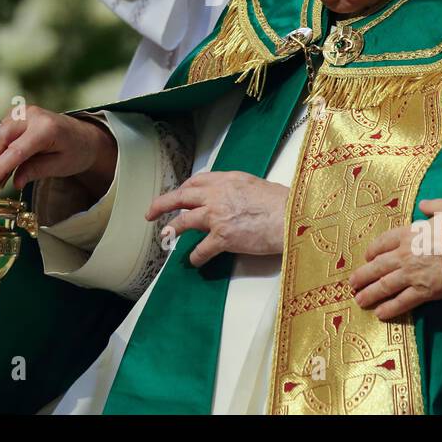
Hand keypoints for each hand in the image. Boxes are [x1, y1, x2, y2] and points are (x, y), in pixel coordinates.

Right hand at [0, 105, 115, 196]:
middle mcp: (32, 115)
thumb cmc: (75, 151)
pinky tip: (2, 163)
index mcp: (47, 128)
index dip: (0, 167)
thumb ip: (35, 171)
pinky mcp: (16, 114)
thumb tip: (14, 182)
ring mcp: (22, 112)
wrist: (83, 135)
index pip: (17, 150)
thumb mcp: (59, 166)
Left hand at [145, 170, 287, 265]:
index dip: (183, 190)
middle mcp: (216, 195)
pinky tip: (194, 261)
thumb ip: (236, 189)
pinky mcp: (222, 237)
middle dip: (161, 204)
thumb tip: (230, 197)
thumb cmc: (281, 202)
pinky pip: (201, 249)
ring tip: (165, 237)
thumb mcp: (254, 185)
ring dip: (171, 230)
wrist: (290, 216)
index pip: (195, 182)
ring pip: (184, 221)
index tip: (178, 195)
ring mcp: (216, 216)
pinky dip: (195, 257)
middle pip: (180, 197)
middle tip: (151, 213)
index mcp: (225, 180)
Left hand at [349, 199, 441, 320]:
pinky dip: (389, 308)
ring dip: (370, 293)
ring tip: (359, 300)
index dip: (373, 250)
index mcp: (410, 233)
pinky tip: (379, 314)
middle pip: (377, 266)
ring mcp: (413, 274)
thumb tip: (423, 205)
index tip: (367, 257)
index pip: (384, 242)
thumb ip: (434, 207)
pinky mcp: (424, 291)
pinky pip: (402, 302)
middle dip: (363, 275)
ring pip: (384, 285)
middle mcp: (405, 254)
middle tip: (352, 283)